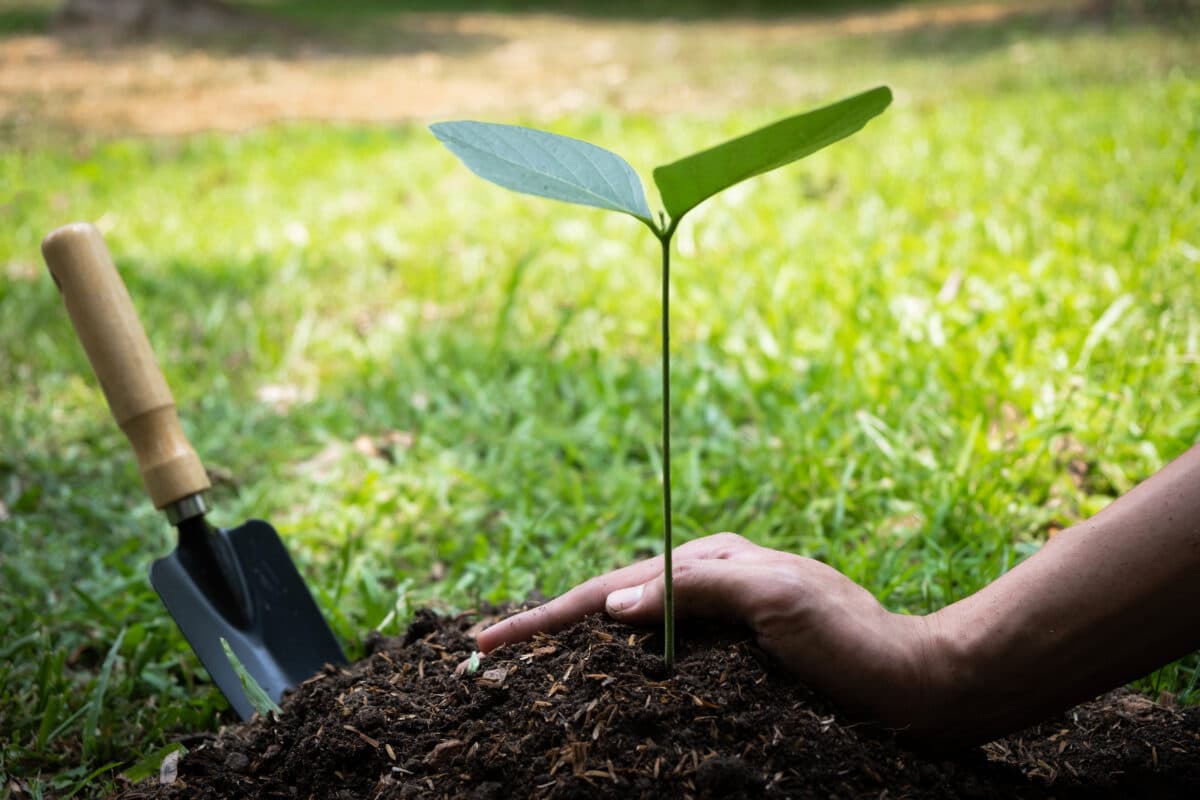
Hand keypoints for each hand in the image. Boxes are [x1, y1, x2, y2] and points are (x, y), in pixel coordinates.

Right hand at [477, 533, 946, 732]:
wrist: (914, 681)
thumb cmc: (851, 639)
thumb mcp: (776, 599)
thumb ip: (693, 591)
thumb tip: (610, 605)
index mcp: (711, 561)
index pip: (611, 589)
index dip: (547, 616)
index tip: (488, 640)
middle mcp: (709, 582)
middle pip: (610, 601)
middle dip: (549, 622)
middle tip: (488, 647)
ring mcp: (720, 617)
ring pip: (630, 625)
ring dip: (576, 640)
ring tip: (528, 658)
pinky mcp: (734, 652)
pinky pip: (659, 651)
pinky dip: (618, 660)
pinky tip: (601, 676)